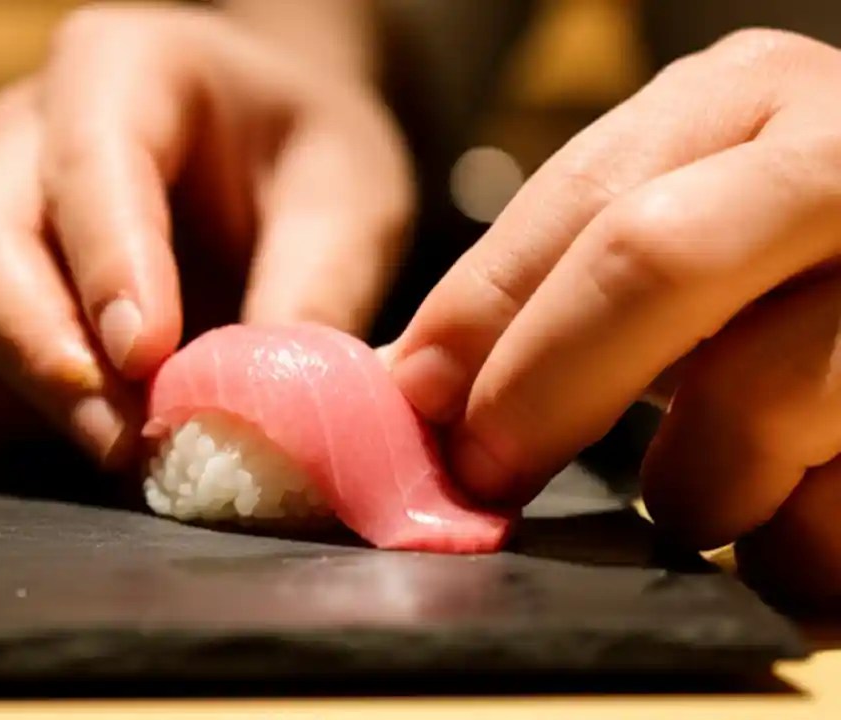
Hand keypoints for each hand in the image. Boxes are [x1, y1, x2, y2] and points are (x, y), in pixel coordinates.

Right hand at [0, 4, 411, 469]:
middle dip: (43, 355)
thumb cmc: (302, 156)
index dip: (110, 267)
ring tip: (115, 445)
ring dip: (11, 394)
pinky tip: (74, 431)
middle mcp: (25, 132)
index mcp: (121, 67)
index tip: (149, 359)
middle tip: (127, 440)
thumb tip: (264, 425)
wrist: (259, 148)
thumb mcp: (350, 202)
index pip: (89, 164)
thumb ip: (314, 298)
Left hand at [383, 29, 840, 606]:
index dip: (483, 313)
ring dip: (695, 492)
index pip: (586, 198)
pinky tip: (789, 527)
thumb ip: (556, 280)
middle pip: (655, 261)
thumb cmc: (782, 264)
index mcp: (749, 96)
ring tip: (699, 500)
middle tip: (488, 475)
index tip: (416, 403)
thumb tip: (412, 384)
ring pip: (761, 406)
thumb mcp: (679, 217)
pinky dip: (796, 548)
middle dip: (543, 390)